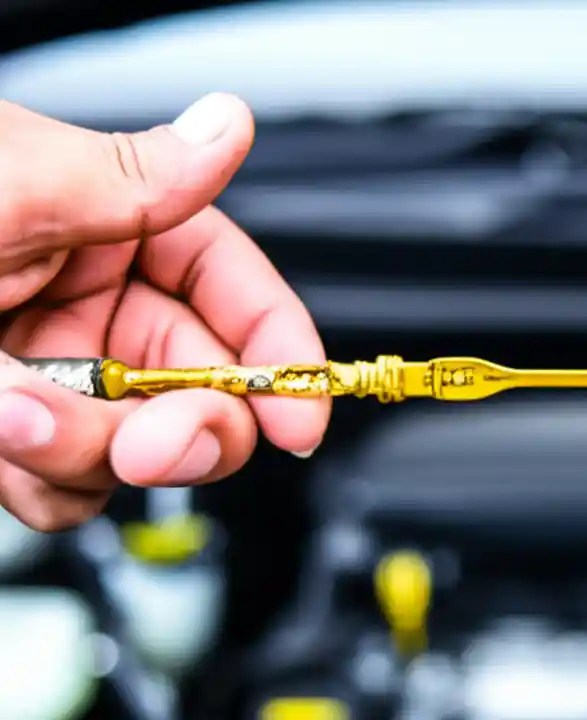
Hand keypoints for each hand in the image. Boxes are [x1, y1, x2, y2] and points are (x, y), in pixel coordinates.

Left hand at [0, 93, 328, 531]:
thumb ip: (132, 179)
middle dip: (188, 422)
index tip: (302, 411)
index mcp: (109, 228)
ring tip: (10, 415)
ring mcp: (49, 377)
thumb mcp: (4, 185)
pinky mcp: (6, 434)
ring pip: (132, 451)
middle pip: (202, 385)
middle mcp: (88, 306)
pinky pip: (65, 487)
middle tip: (157, 438)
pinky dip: (40, 480)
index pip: (234, 289)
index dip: (280, 350)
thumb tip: (227, 129)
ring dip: (85, 453)